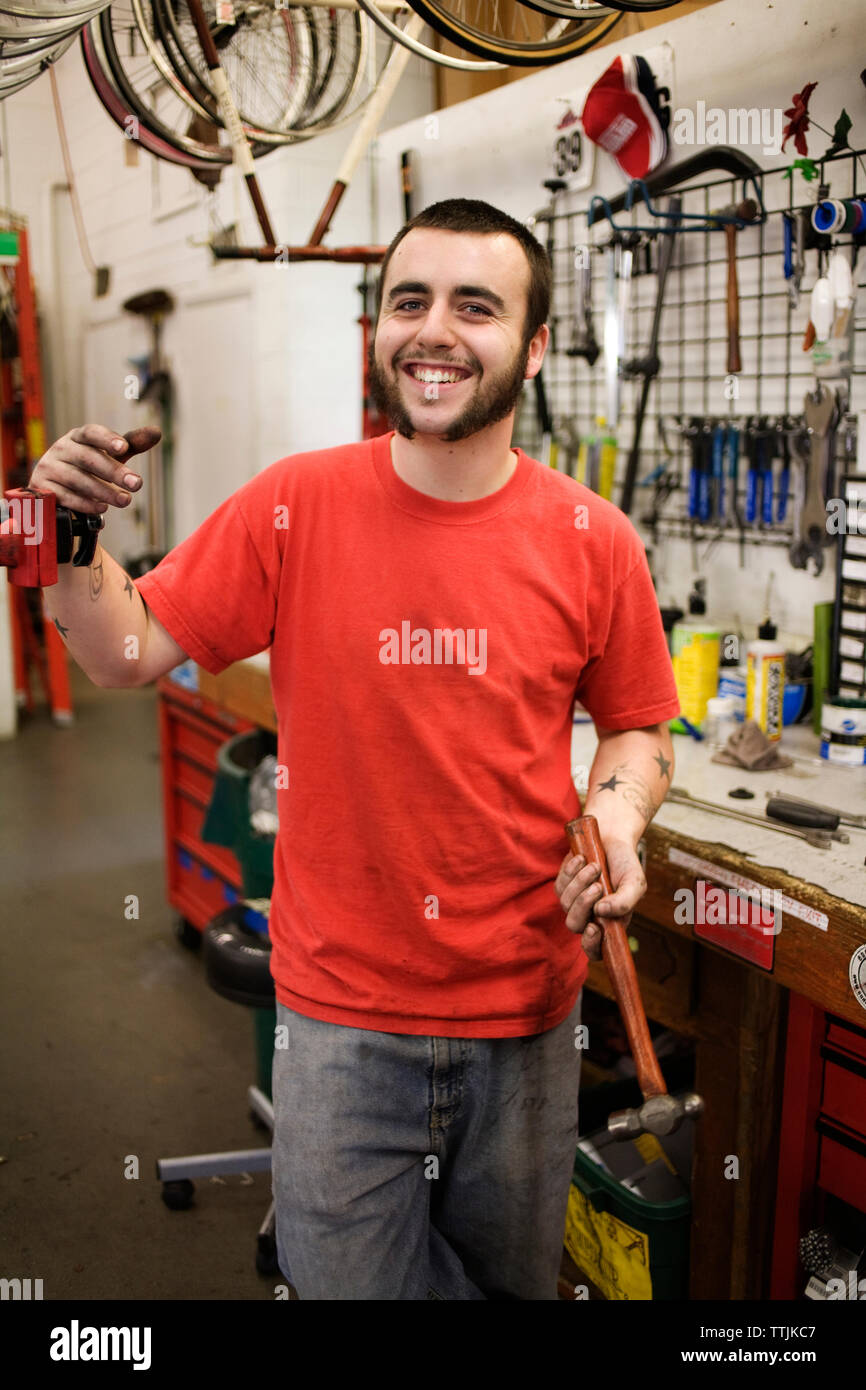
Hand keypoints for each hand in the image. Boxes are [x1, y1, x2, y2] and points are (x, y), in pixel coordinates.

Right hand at [28, 425, 160, 514]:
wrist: (58, 491)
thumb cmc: (89, 469)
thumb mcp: (111, 455)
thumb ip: (132, 444)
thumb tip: (156, 432)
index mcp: (78, 437)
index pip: (91, 433)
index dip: (107, 439)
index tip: (124, 448)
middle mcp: (61, 449)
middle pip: (88, 458)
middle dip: (114, 471)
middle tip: (137, 484)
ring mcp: (49, 468)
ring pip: (78, 479)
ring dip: (104, 491)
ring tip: (125, 500)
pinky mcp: (42, 488)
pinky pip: (65, 496)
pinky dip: (84, 503)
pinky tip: (102, 508)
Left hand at [555, 838, 646, 961]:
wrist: (612, 840)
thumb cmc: (625, 865)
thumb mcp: (635, 882)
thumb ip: (625, 901)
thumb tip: (601, 912)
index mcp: (610, 924)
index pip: (595, 950)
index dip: (591, 945)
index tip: (594, 928)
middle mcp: (590, 917)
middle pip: (575, 925)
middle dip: (583, 905)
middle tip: (598, 886)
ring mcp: (574, 902)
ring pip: (566, 904)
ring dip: (580, 883)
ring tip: (595, 866)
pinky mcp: (563, 886)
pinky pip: (560, 885)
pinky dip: (571, 871)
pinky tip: (582, 859)